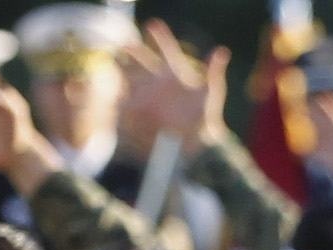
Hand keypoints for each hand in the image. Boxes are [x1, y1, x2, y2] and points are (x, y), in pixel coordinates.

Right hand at [122, 19, 227, 144]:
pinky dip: (118, 99)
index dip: (161, 37)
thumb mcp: (212, 91)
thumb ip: (214, 71)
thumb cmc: (207, 116)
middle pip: (144, 62)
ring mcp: (151, 97)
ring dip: (122, 72)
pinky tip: (110, 95)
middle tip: (125, 43)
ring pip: (132, 80)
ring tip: (112, 63)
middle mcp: (161, 83)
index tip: (152, 24)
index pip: (167, 50)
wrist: (198, 142)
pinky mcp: (144, 113)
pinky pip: (128, 104)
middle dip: (135, 52)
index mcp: (176, 74)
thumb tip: (222, 51)